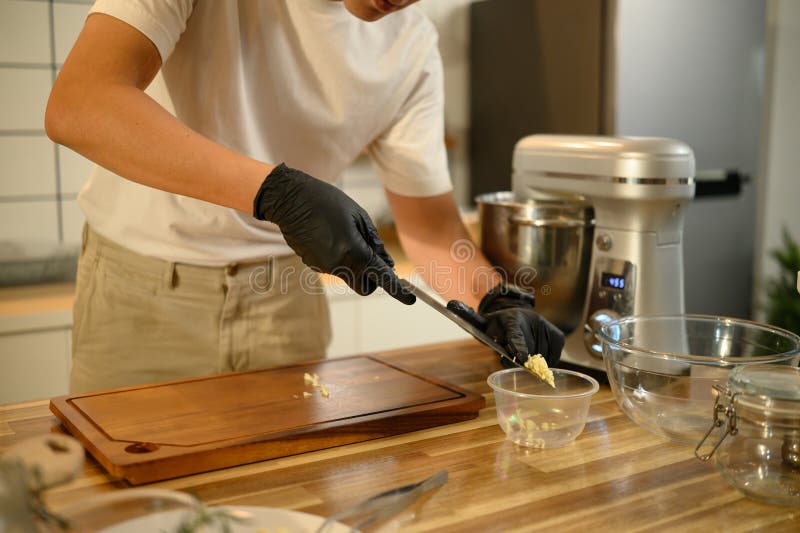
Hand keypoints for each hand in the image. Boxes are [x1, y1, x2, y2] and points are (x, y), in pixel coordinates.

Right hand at [253, 164, 414, 304]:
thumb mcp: (359, 216)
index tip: (411, 298)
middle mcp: (338, 265)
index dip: (398, 290)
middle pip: (364, 285)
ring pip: (349, 275)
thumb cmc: (326, 201)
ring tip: (343, 233)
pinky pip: (334, 267)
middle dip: (372, 278)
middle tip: (372, 255)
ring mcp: (323, 267)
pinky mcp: (313, 265)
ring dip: (354, 262)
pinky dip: (339, 257)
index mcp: (352, 251)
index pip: (381, 277)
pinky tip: (329, 235)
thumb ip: (374, 243)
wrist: (289, 199)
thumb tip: (386, 263)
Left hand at [447, 284, 563, 365]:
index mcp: (512, 320)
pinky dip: (543, 361)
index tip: (521, 358)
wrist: (518, 316)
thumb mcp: (482, 322)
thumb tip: (451, 304)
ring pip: (540, 359)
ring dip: (531, 363)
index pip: (515, 336)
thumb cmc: (498, 324)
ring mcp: (547, 329)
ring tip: (523, 351)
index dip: (518, 347)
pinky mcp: (558, 337)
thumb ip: (469, 317)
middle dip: (519, 360)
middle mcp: (532, 322)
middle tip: (512, 355)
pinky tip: (535, 352)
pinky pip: (552, 359)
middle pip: (528, 354)